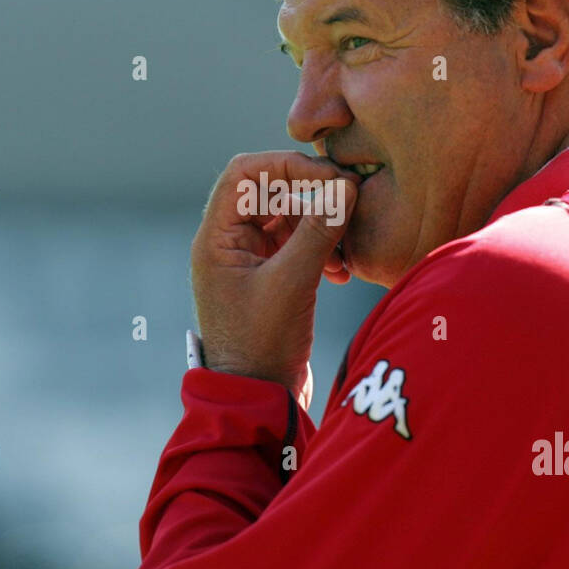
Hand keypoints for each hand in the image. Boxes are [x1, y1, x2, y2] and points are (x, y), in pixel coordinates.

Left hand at [190, 151, 359, 398]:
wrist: (259, 402)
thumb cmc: (263, 346)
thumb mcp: (293, 284)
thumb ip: (319, 232)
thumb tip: (346, 187)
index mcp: (217, 239)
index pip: (245, 173)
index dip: (288, 165)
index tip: (330, 177)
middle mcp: (229, 244)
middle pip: (271, 192)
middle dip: (313, 194)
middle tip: (351, 203)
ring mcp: (250, 262)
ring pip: (289, 218)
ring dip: (322, 224)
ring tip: (348, 247)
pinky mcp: (272, 280)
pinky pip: (298, 245)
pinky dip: (323, 248)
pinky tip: (342, 270)